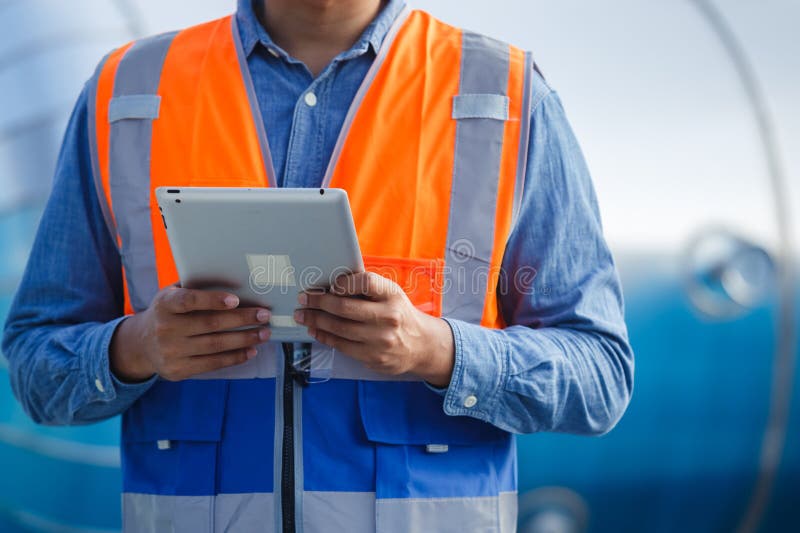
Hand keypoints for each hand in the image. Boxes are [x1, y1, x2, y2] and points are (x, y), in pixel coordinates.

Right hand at [110, 285, 271, 381]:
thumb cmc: (169, 312)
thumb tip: (235, 282)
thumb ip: (195, 288)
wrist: (141, 344)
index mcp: (165, 304)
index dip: (212, 300)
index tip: (236, 300)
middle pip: (210, 324)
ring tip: (263, 333)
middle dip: (242, 319)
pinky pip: (212, 364)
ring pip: (215, 345)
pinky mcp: (178, 370)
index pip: (189, 301)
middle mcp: (165, 328)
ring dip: (244, 339)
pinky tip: (250, 350)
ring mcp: (171, 352)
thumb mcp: (172, 295)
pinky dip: (235, 357)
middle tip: (264, 315)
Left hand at [294, 272, 454, 386]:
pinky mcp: (373, 357)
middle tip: (304, 299)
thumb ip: (367, 289)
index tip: (330, 284)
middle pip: (345, 307)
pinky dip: (324, 336)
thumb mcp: (392, 295)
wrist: (421, 346)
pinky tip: (316, 330)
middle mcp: (389, 317)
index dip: (344, 282)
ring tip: (303, 315)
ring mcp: (381, 340)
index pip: (366, 282)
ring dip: (316, 320)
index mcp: (393, 296)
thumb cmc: (399, 315)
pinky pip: (341, 346)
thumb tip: (332, 284)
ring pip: (339, 328)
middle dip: (319, 302)